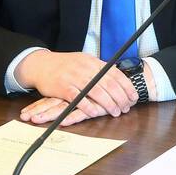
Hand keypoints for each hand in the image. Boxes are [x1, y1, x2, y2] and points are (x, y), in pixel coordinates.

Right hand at [15, 50, 139, 120]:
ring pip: (96, 91)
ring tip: (116, 112)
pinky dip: (87, 105)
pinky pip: (78, 97)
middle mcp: (86, 68)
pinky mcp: (63, 87)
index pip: (115, 74)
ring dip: (108, 103)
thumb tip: (117, 75)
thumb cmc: (65, 66)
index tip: (134, 96)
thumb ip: (99, 69)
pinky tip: (95, 112)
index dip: (126, 86)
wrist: (41, 64)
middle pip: (109, 84)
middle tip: (126, 107)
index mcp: (93, 62)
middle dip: (121, 97)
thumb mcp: (84, 62)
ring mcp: (74, 77)